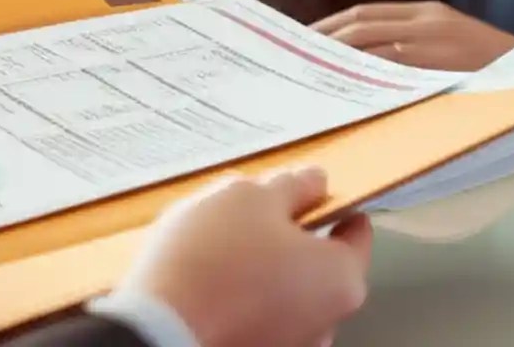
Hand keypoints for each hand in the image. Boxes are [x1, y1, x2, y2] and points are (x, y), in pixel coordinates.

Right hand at [115, 167, 372, 346]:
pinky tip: (204, 281)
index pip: (356, 232)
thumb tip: (311, 182)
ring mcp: (291, 343)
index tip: (309, 191)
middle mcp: (327, 321)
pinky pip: (255, 315)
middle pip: (316, 263)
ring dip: (258, 269)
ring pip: (282, 291)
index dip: (331, 204)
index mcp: (341, 277)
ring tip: (213, 249)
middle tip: (246, 214)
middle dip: (285, 236)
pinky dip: (237, 298)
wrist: (157, 331)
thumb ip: (290, 187)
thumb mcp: (248, 198)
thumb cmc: (208, 266)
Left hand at [312, 1, 513, 70]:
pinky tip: (346, 91)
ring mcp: (434, 42)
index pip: (365, 14)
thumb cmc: (496, 69)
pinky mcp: (442, 64)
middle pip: (359, 25)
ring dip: (337, 59)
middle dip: (323, 40)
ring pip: (371, 45)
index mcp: (428, 14)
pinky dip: (366, 77)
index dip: (331, 26)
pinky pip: (393, 68)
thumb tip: (368, 65)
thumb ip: (416, 48)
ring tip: (311, 75)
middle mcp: (427, 21)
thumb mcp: (453, 45)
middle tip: (296, 59)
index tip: (306, 40)